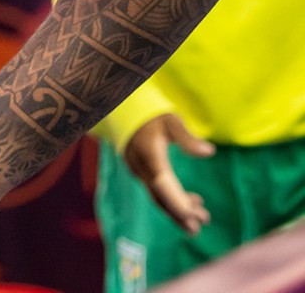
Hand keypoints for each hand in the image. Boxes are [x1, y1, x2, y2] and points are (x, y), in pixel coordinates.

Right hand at [123, 113, 213, 233]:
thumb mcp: (170, 120)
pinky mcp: (140, 172)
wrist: (123, 111)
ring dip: (179, 210)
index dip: (176, 203)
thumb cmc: (151, 115)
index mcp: (148, 155)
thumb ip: (188, 138)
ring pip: (158, 197)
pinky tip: (192, 201)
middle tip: (203, 223)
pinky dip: (173, 200)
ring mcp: (138, 171)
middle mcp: (140, 167)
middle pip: (160, 197)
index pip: (162, 184)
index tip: (193, 218)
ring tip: (203, 217)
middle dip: (180, 213)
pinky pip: (157, 191)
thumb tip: (210, 151)